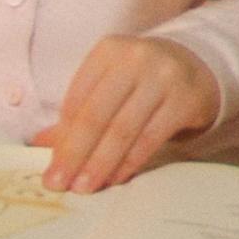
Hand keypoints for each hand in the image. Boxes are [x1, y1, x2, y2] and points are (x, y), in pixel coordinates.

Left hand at [35, 34, 222, 192]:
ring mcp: (163, 77)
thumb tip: (41, 145)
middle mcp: (135, 58)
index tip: (51, 168)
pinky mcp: (186, 99)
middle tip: (58, 183)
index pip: (77, 99)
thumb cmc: (142, 80)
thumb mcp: (110, 84)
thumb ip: (79, 112)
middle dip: (75, 154)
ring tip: (84, 187)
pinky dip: (130, 162)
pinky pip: (151, 137)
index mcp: (108, 51)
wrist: (197, 66)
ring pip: (123, 129)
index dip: (62, 137)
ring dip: (100, 163)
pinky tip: (115, 178)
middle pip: (96, 115)